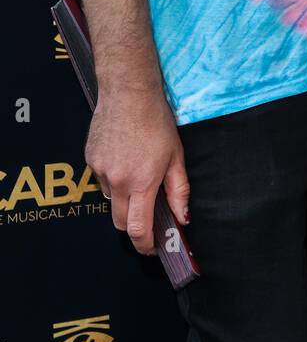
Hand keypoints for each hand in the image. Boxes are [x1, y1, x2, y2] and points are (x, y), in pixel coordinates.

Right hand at [85, 88, 189, 256]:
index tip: (152, 249)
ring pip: (110, 199)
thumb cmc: (157, 121)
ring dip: (123, 197)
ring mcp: (100, 170)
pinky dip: (113, 176)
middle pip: (119, 222)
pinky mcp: (89, 159)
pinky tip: (124, 155)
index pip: (138, 229)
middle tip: (148, 217)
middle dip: (133, 227)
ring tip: (138, 170)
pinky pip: (101, 179)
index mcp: (141, 182)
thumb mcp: (176, 156)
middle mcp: (117, 181)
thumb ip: (179, 190)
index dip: (145, 245)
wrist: (128, 92)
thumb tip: (182, 218)